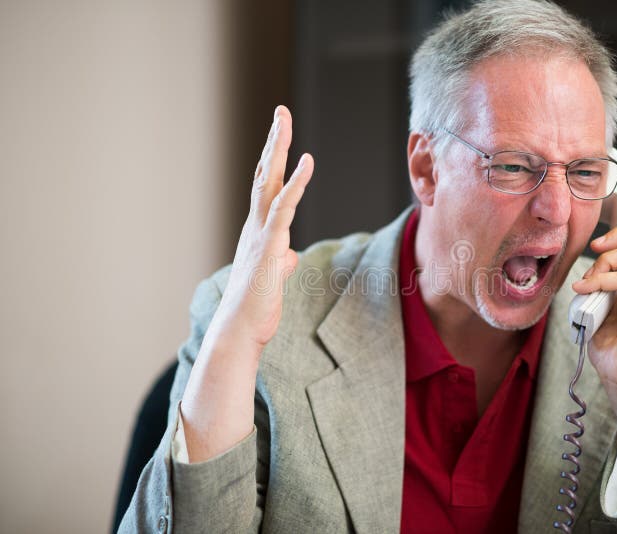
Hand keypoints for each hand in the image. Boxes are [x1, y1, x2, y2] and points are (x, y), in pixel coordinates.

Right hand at [208, 105, 313, 352]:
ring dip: (278, 149)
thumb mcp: (274, 277)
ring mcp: (260, 234)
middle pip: (266, 173)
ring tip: (284, 120)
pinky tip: (307, 162)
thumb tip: (289, 255)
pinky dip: (296, 183)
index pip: (267, 186)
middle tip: (280, 111)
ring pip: (270, 182)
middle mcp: (256, 225)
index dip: (274, 158)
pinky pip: (284, 208)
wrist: (240, 330)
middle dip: (274, 141)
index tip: (280, 133)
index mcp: (259, 230)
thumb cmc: (256, 306)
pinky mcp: (269, 247)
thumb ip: (281, 260)